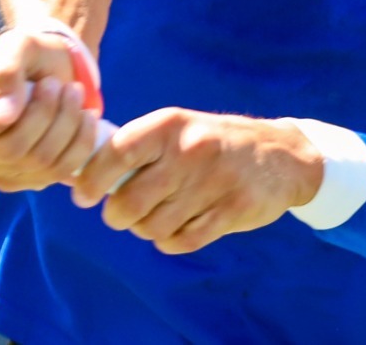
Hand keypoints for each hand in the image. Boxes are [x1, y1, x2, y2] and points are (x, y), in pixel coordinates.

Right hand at [0, 27, 101, 191]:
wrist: (52, 69)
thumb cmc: (26, 56)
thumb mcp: (17, 48)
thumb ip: (6, 74)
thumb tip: (2, 117)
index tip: (29, 85)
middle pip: (10, 149)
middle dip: (44, 113)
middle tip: (57, 84)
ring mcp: (0, 173)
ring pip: (40, 160)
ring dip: (66, 122)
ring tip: (73, 92)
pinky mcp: (31, 181)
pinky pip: (62, 170)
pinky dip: (80, 140)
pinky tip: (85, 117)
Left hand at [69, 109, 323, 254]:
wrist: (282, 154)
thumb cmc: (214, 143)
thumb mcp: (179, 127)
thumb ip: (138, 147)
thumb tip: (84, 175)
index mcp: (170, 125)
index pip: (116, 154)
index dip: (92, 180)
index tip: (83, 196)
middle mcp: (190, 150)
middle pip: (129, 202)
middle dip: (118, 215)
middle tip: (121, 214)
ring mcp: (213, 181)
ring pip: (153, 226)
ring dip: (147, 229)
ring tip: (155, 218)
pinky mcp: (232, 210)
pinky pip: (182, 241)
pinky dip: (170, 241)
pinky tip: (176, 229)